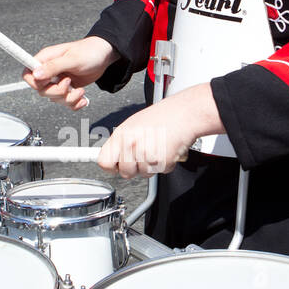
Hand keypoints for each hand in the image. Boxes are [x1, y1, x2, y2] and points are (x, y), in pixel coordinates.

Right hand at [24, 37, 116, 110]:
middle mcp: (50, 71)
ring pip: (54, 99)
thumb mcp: (72, 59)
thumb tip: (36, 74)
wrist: (105, 55)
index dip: (34, 82)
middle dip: (57, 92)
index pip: (28, 74)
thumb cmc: (89, 51)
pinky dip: (75, 103)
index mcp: (46, 59)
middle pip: (41, 90)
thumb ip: (53, 67)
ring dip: (69, 99)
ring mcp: (59, 81)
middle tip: (69, 83)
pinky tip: (83, 97)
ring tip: (80, 90)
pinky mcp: (68, 89)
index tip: (48, 82)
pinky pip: (66, 103)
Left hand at [96, 85, 224, 177]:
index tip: (116, 165)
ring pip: (143, 174)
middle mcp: (132, 145)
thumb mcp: (133, 124)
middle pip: (125, 173)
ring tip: (157, 148)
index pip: (104, 162)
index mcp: (122, 135)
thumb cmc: (162, 116)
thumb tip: (112, 156)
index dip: (112, 166)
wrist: (185, 113)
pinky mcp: (162, 162)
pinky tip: (166, 150)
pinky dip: (165, 164)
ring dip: (151, 166)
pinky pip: (160, 172)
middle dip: (134, 168)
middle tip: (144, 155)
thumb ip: (121, 142)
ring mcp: (146, 154)